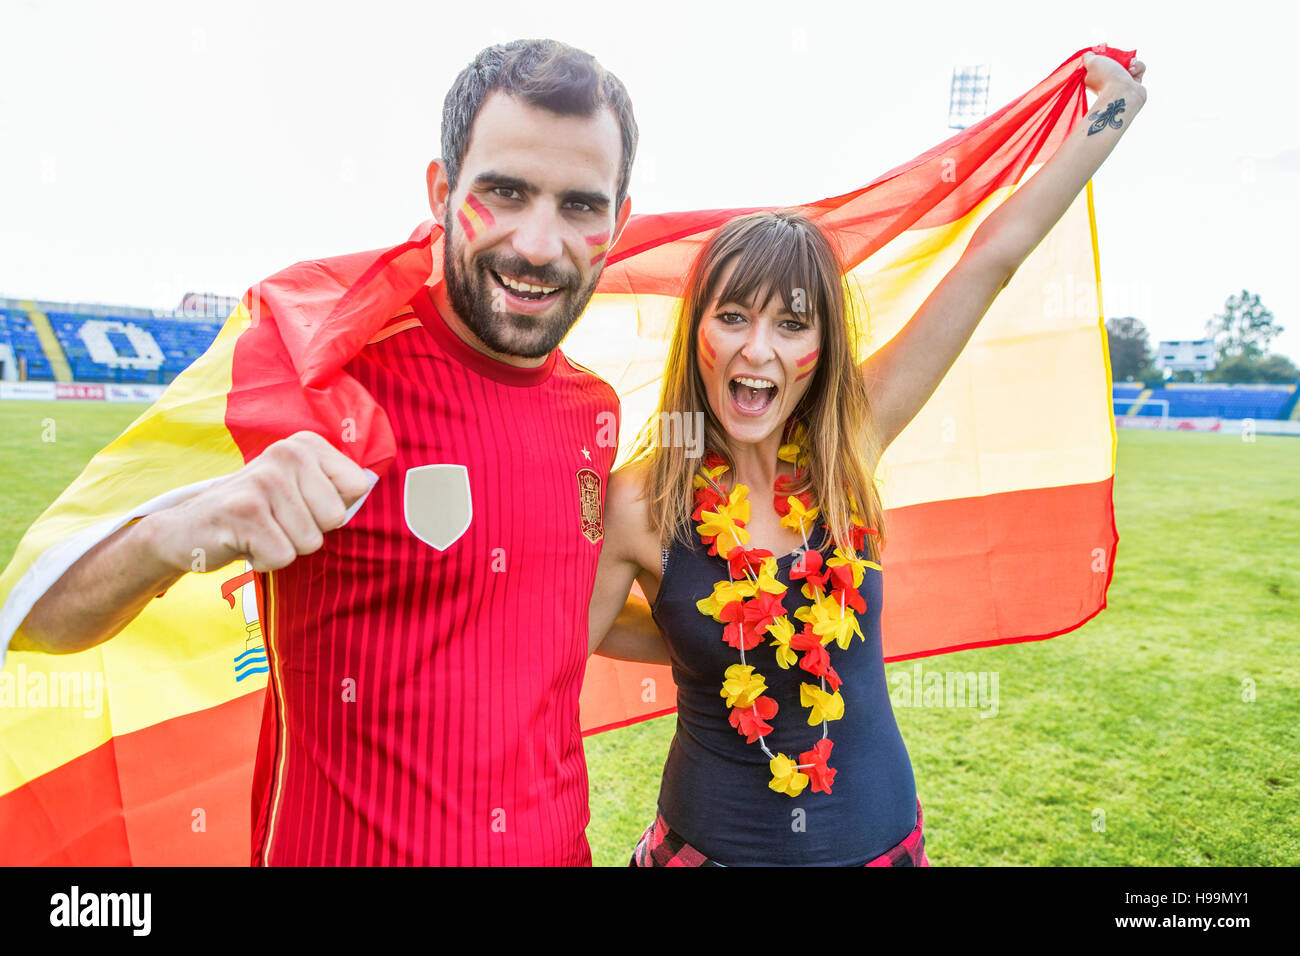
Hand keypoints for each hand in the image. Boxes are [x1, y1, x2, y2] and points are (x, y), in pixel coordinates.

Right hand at [148, 430, 373, 573]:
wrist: (186, 529)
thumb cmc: (256, 513)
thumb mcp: (298, 489)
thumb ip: (335, 487)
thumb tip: (371, 483)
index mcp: (306, 444)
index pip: (358, 486)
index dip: (331, 509)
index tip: (300, 505)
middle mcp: (286, 453)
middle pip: (335, 518)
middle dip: (308, 532)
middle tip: (275, 522)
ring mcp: (264, 481)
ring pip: (310, 541)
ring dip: (285, 547)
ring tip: (259, 531)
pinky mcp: (245, 512)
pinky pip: (283, 556)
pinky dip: (266, 561)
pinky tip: (245, 544)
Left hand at [1083, 49, 1145, 98]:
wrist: (1123, 94)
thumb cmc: (1106, 77)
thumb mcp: (1092, 63)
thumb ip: (1088, 56)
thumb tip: (1088, 54)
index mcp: (1093, 77)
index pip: (1097, 61)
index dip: (1101, 51)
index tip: (1104, 45)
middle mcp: (1106, 80)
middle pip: (1114, 60)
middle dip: (1118, 55)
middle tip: (1119, 55)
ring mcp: (1120, 82)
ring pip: (1128, 63)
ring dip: (1130, 61)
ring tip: (1129, 67)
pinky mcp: (1134, 83)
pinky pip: (1138, 69)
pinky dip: (1137, 68)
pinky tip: (1133, 72)